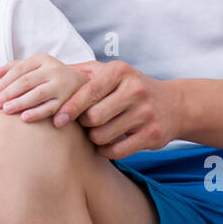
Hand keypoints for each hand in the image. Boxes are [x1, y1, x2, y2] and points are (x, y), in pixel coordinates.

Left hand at [0, 53, 88, 121]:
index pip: (20, 69)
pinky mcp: (69, 101)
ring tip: (6, 110)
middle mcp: (54, 69)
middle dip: (9, 93)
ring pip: (37, 94)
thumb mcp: (36, 68)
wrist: (82, 86)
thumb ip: (16, 68)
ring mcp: (63, 85)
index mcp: (43, 59)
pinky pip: (50, 108)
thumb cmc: (50, 77)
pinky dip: (36, 113)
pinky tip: (24, 118)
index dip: (5, 81)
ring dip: (20, 103)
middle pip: (26, 81)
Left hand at [52, 60, 182, 158]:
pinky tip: (105, 145)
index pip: (88, 91)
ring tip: (97, 132)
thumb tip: (49, 74)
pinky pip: (117, 152)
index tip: (56, 120)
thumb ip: (82, 72)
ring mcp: (145, 113)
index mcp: (120, 71)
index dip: (69, 108)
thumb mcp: (111, 72)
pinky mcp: (152, 135)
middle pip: (93, 117)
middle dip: (84, 124)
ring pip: (103, 136)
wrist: (173, 105)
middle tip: (85, 123)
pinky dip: (105, 151)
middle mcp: (135, 90)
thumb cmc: (130, 87)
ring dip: (94, 138)